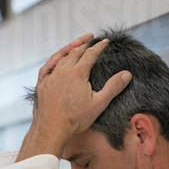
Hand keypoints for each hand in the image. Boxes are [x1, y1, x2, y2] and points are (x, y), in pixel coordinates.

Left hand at [18, 35, 131, 159]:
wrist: (51, 129)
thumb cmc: (75, 119)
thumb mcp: (99, 103)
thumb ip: (113, 87)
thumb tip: (127, 74)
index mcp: (78, 73)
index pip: (91, 54)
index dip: (99, 46)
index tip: (105, 41)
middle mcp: (63, 71)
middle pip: (75, 52)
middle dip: (85, 44)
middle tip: (91, 39)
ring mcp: (50, 77)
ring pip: (60, 57)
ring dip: (70, 48)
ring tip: (76, 44)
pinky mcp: (41, 84)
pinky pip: (47, 67)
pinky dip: (53, 60)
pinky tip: (57, 59)